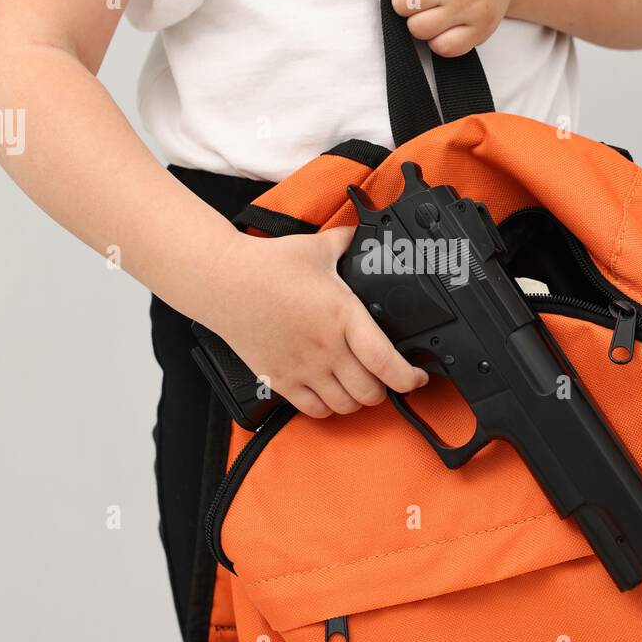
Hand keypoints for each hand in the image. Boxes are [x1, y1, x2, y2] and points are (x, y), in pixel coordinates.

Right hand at [203, 226, 428, 418]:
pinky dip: (329, 408)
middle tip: (387, 378)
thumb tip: (367, 232)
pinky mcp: (280, 380)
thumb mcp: (318, 247)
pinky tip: (331, 393)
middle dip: (386, 390)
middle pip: (370, 392)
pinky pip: (314, 410)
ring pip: (345, 406)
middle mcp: (326, 348)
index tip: (418, 377)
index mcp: (342, 316)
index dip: (411, 379)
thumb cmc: (268, 265)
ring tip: (360, 385)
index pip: (387, 363)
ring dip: (358, 400)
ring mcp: (302, 368)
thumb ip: (349, 242)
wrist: (223, 282)